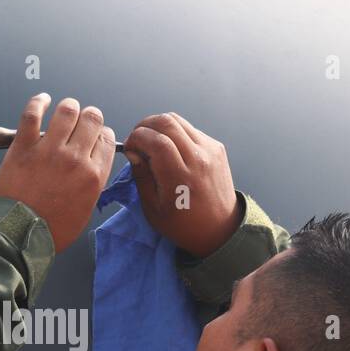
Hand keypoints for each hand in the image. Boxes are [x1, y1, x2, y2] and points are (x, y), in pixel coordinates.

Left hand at [0, 94, 116, 252]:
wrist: (19, 234)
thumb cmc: (49, 230)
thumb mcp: (84, 211)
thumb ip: (91, 185)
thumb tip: (91, 168)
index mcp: (93, 176)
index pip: (106, 140)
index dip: (102, 134)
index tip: (96, 135)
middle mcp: (75, 159)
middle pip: (91, 120)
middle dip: (89, 116)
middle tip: (83, 120)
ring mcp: (49, 150)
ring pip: (67, 111)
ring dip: (69, 107)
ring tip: (66, 109)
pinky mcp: (24, 146)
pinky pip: (33, 114)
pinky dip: (38, 102)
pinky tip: (42, 100)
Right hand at [123, 113, 240, 257]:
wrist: (219, 230)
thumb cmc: (183, 225)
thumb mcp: (153, 209)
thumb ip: (141, 177)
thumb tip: (134, 152)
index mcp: (180, 177)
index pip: (156, 141)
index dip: (137, 138)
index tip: (130, 148)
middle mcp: (198, 159)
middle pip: (166, 122)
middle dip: (144, 126)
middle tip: (137, 140)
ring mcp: (210, 150)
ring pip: (178, 120)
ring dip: (159, 126)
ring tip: (151, 142)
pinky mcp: (216, 147)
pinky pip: (189, 129)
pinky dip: (174, 133)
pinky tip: (170, 149)